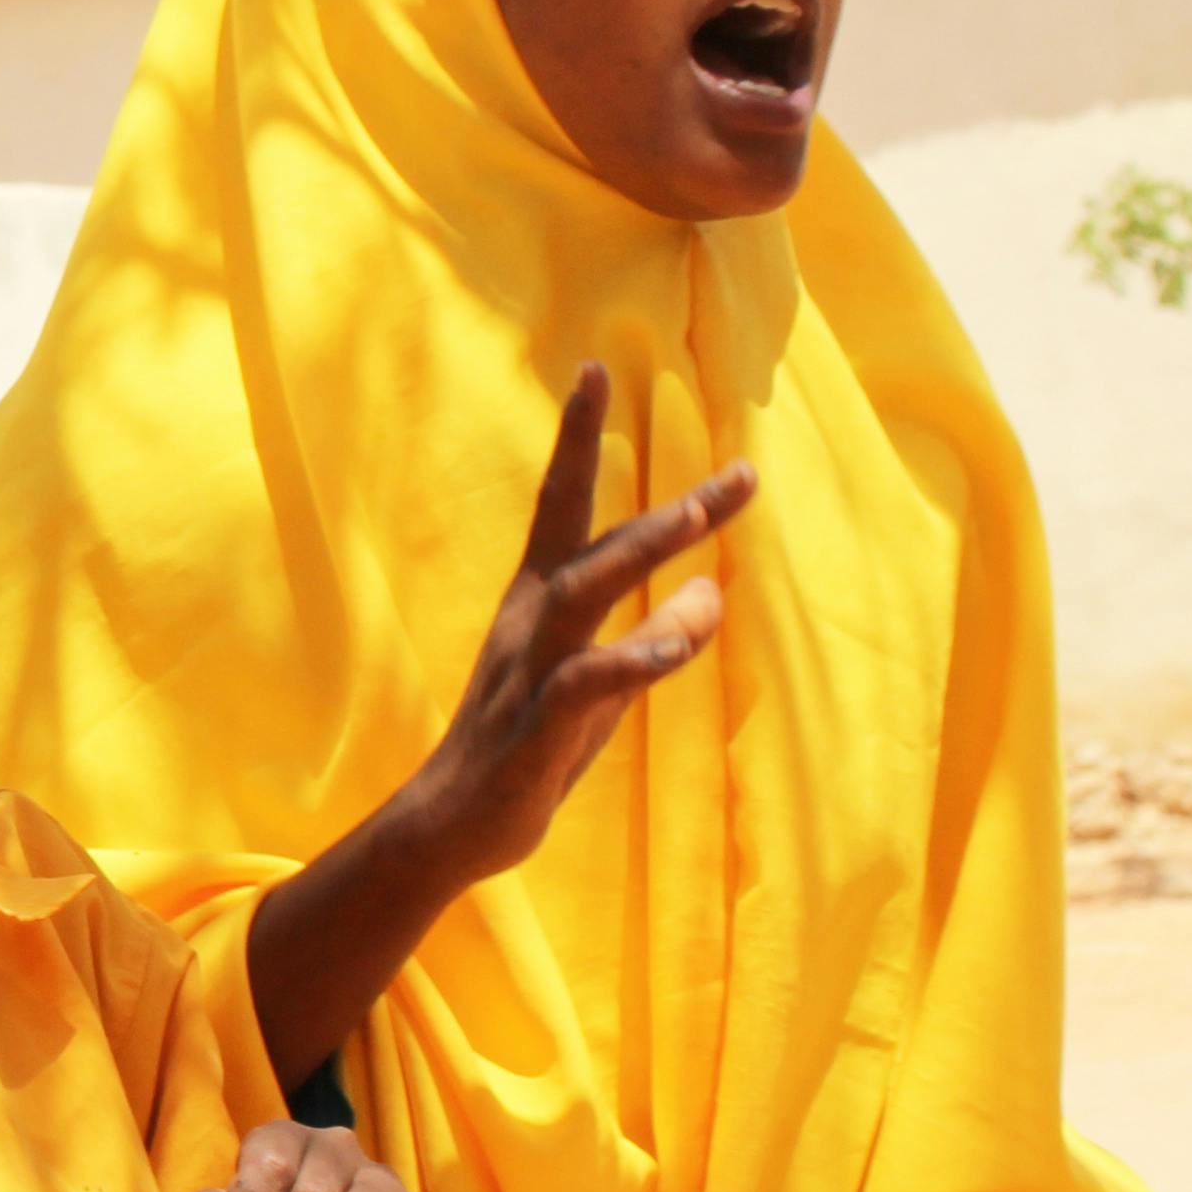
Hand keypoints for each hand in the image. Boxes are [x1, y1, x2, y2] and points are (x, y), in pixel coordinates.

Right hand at [383, 364, 754, 894]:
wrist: (450, 824)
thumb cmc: (529, 748)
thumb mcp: (604, 689)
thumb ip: (658, 636)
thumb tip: (716, 592)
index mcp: (537, 602)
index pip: (559, 503)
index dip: (576, 437)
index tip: (595, 367)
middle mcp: (532, 623)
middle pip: (592, 541)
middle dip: (666, 505)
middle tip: (740, 475)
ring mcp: (531, 673)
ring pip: (587, 592)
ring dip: (645, 551)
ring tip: (703, 519)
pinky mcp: (537, 728)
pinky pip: (586, 683)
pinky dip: (632, 659)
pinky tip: (677, 648)